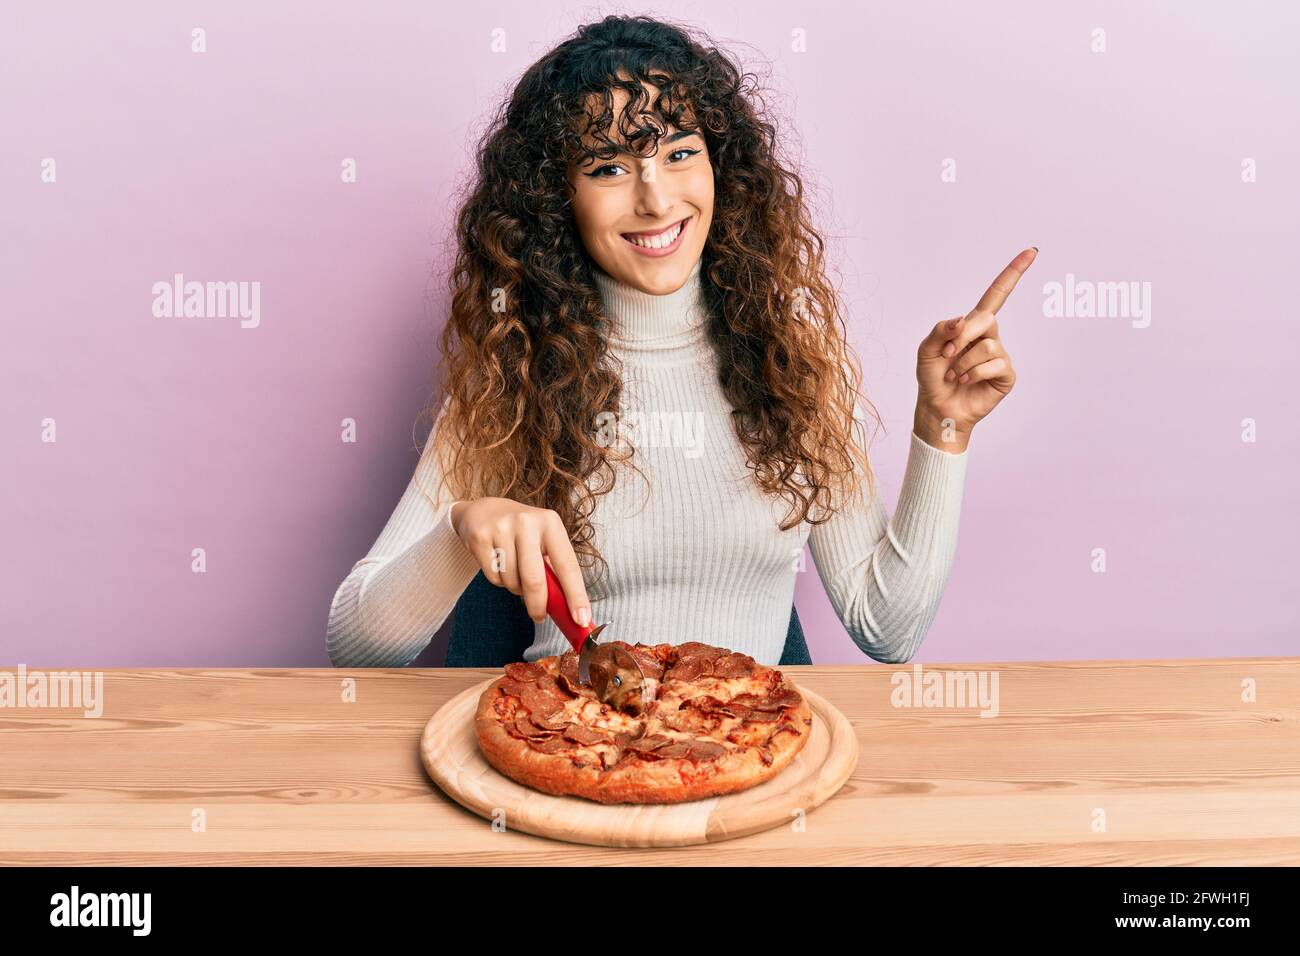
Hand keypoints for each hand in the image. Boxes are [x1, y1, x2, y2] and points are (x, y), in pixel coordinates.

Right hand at [450, 498, 590, 626]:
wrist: (483, 511)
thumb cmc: (521, 532)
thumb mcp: (543, 540)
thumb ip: (554, 568)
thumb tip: (566, 607)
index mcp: (551, 523)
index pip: (568, 566)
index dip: (576, 595)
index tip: (582, 619)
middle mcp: (527, 522)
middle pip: (535, 579)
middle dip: (538, 605)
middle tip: (539, 617)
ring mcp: (502, 529)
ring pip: (512, 581)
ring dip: (515, 588)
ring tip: (514, 573)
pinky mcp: (480, 538)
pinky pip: (494, 577)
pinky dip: (499, 581)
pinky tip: (498, 565)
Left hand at [915, 247, 1035, 448]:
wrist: (937, 407)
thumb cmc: (932, 377)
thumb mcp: (926, 349)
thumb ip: (940, 330)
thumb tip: (962, 320)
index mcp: (972, 325)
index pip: (996, 295)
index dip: (1012, 273)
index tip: (1031, 252)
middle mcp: (990, 337)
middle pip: (986, 319)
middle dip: (961, 336)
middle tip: (946, 355)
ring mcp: (1000, 355)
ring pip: (987, 346)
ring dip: (963, 362)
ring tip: (954, 375)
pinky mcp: (1006, 375)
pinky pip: (994, 364)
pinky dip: (974, 374)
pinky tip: (965, 382)